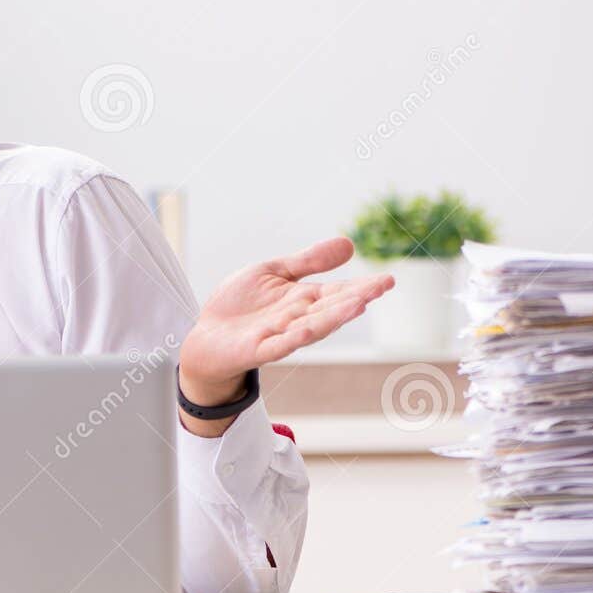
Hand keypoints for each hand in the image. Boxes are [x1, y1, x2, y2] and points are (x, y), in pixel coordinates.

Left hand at [178, 236, 393, 407]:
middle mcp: (296, 318)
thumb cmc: (239, 305)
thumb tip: (349, 243)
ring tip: (358, 304)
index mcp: (302, 299)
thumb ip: (308, 261)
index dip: (361, 286)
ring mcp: (278, 335)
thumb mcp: (273, 272)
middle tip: (381, 287)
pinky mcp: (257, 349)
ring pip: (311, 327)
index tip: (387, 279)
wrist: (206, 337)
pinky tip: (310, 328)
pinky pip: (279, 345)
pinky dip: (295, 337)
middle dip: (355, 298)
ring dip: (334, 317)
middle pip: (330, 308)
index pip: (337, 291)